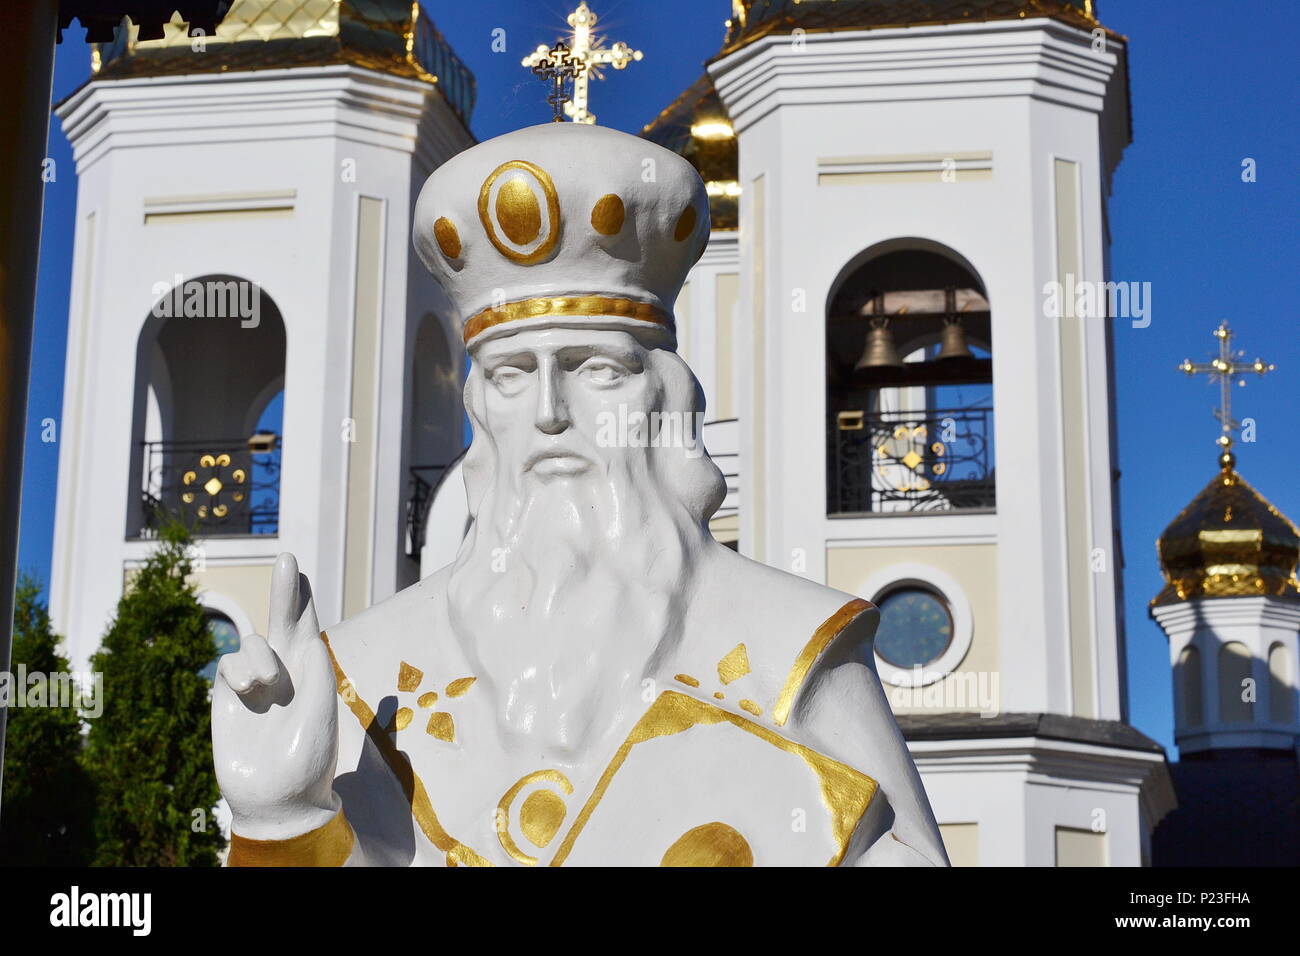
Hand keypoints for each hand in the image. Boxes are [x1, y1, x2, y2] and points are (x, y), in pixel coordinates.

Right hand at [212, 553, 339, 839]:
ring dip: (262, 657)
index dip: (302, 598)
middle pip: (284, 620)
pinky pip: (229, 663)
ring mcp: (256, 681)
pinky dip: (240, 671)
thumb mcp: (321, 715)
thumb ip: (317, 675)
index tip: (295, 566)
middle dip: (284, 589)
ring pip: (253, 642)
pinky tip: (250, 691)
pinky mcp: (229, 694)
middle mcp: (285, 669)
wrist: (276, 796)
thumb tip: (310, 637)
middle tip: (287, 556)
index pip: (308, 627)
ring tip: (269, 686)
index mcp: (313, 671)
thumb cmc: (307, 758)